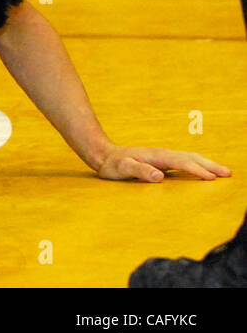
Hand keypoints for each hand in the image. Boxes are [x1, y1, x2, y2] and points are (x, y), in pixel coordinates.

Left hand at [94, 144, 230, 181]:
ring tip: (224, 172)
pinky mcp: (162, 160)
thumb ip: (139, 171)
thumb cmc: (112, 164)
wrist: (103, 154)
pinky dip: (198, 164)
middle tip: (228, 173)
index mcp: (156, 156)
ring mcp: (163, 156)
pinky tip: (204, 171)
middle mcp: (162, 154)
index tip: (211, 178)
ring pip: (190, 158)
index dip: (196, 170)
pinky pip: (185, 161)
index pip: (181, 162)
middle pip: (191, 158)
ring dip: (207, 164)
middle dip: (210, 165)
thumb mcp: (122, 168)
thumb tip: (159, 176)